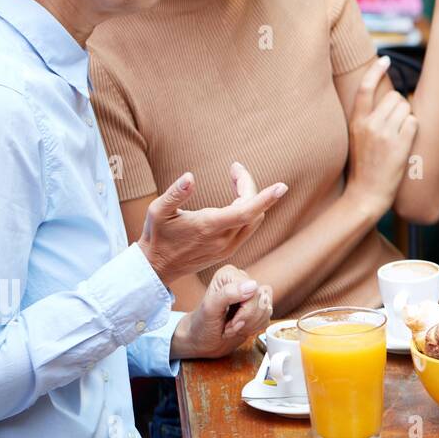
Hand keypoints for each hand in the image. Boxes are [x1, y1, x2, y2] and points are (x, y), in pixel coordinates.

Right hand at [137, 163, 286, 285]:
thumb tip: (190, 176)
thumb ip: (174, 194)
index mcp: (209, 228)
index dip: (266, 199)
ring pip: (254, 220)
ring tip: (234, 179)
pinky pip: (248, 228)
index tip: (282, 186)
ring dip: (251, 198)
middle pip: (253, 211)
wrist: (156, 268)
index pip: (246, 212)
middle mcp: (223, 240)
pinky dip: (249, 210)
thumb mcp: (157, 212)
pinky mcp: (228, 251)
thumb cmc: (156, 237)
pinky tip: (236, 198)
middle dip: (249, 186)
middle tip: (234, 169)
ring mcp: (228, 248)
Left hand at [170, 265, 272, 359]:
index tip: (230, 321)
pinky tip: (241, 328)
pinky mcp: (257, 306)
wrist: (202, 341)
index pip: (253, 290)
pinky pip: (267, 316)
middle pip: (261, 299)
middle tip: (229, 326)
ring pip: (266, 308)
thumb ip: (228, 294)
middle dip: (247, 319)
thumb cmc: (201, 325)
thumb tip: (252, 285)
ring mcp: (251, 294)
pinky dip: (255, 327)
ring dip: (250, 325)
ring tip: (233, 327)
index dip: (245, 311)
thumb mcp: (210, 309)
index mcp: (229, 275)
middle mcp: (242, 281)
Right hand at [346, 56, 418, 214]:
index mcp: (356, 121)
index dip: (376, 71)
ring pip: (407, 108)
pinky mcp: (400, 143)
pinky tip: (404, 146)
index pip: (365, 88)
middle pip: (396, 97)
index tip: (385, 59)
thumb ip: (367, 119)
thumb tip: (386, 100)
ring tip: (398, 139)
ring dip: (407, 120)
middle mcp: (369, 124)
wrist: (366, 195)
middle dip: (400, 108)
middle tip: (394, 129)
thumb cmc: (364, 168)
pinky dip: (413, 131)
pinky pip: (414, 122)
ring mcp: (385, 133)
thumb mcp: (357, 139)